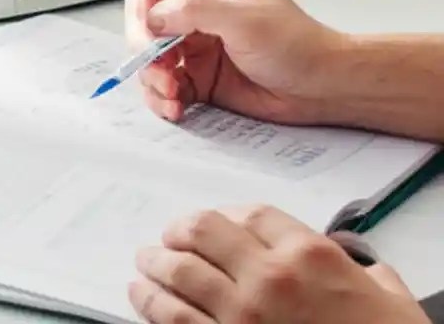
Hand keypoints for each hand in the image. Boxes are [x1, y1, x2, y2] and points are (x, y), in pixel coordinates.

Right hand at [124, 0, 342, 123]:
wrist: (323, 90)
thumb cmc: (299, 47)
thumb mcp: (247, 20)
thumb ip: (195, 11)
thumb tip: (153, 16)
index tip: (150, 22)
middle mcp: (199, 9)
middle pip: (145, 14)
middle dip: (143, 43)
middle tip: (156, 64)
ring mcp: (195, 43)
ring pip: (148, 53)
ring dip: (150, 75)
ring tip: (170, 92)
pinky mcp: (197, 76)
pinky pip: (162, 83)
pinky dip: (160, 97)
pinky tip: (175, 106)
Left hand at [130, 205, 428, 323]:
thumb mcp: (388, 300)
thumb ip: (364, 273)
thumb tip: (360, 269)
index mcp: (311, 256)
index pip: (251, 214)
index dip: (225, 214)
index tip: (214, 221)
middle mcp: (270, 277)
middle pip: (204, 232)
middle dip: (180, 231)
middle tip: (169, 237)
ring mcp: (242, 314)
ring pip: (180, 271)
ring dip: (155, 262)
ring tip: (146, 261)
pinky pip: (173, 317)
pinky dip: (150, 301)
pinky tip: (140, 293)